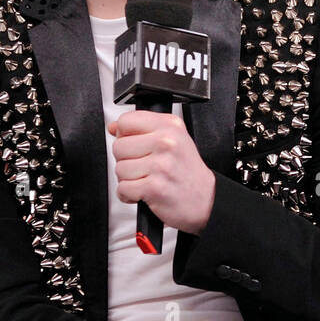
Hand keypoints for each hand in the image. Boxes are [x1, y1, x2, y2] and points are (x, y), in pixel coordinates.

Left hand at [108, 110, 216, 234]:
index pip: (126, 121)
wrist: (206, 199)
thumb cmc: (187, 171)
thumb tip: (114, 127)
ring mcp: (161, 165)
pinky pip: (123, 189)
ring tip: (147, 179)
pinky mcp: (155, 187)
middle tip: (144, 166)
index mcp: (170, 126)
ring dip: (128, 179)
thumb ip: (143, 129)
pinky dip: (129, 195)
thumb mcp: (173, 139)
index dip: (124, 135)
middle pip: (119, 146)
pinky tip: (144, 192)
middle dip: (126, 160)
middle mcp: (167, 142)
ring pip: (119, 169)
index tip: (136, 144)